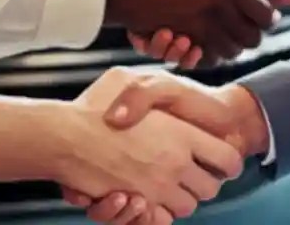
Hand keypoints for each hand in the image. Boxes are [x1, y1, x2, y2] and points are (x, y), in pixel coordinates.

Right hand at [56, 69, 244, 220]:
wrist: (62, 136)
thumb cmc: (93, 105)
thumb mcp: (128, 78)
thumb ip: (152, 91)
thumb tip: (172, 110)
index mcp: (181, 133)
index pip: (227, 159)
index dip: (227, 161)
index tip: (220, 160)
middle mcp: (174, 164)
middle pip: (211, 189)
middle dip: (204, 183)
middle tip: (190, 171)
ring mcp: (156, 187)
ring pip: (188, 207)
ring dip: (181, 199)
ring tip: (167, 183)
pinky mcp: (137, 204)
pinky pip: (161, 219)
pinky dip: (158, 214)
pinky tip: (147, 197)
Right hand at [104, 0, 277, 65]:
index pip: (265, 14)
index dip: (266, 19)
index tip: (262, 18)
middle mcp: (221, 9)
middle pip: (252, 39)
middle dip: (248, 35)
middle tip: (240, 28)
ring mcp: (205, 28)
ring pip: (233, 52)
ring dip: (230, 46)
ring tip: (220, 35)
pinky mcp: (188, 43)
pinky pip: (212, 60)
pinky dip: (211, 56)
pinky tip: (203, 43)